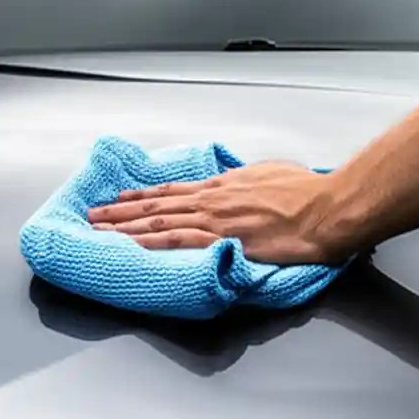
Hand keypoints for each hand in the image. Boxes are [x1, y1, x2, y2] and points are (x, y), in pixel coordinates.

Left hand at [87, 162, 354, 264]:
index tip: (122, 198)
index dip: (144, 195)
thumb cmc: (307, 192)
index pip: (174, 190)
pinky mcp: (222, 237)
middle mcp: (212, 199)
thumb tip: (240, 182)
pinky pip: (177, 240)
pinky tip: (131, 244)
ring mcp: (214, 218)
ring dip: (126, 226)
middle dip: (123, 210)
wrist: (324, 210)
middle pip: (157, 204)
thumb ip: (248, 181)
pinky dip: (150, 242)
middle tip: (95, 214)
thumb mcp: (271, 174)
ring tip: (101, 229)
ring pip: (159, 221)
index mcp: (224, 185)